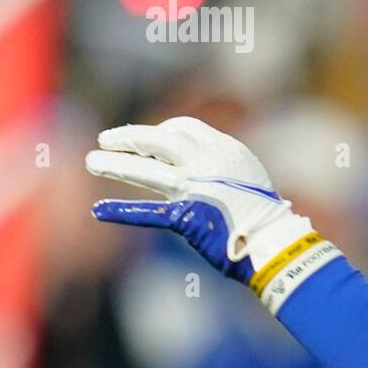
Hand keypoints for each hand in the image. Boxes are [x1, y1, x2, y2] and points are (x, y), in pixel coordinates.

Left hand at [86, 116, 316, 291]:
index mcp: (225, 148)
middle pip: (158, 139)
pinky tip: (100, 210)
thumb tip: (188, 163)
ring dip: (115, 165)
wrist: (275, 240)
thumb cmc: (261, 212)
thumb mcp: (245, 175)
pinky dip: (122, 212)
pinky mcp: (187, 216)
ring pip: (146, 169)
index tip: (145, 141)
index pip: (183, 127)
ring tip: (92, 162)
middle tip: (106, 139)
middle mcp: (209, 162)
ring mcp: (196, 188)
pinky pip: (149, 212)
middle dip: (128, 137)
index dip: (159, 131)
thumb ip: (218, 165)